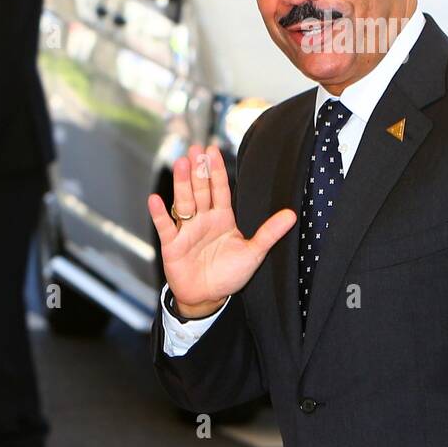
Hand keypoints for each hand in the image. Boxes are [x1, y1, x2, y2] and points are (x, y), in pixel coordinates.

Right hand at [147, 144, 294, 318]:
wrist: (207, 297)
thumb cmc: (229, 274)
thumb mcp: (253, 252)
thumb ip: (270, 232)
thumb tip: (292, 215)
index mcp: (222, 218)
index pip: (219, 190)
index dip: (216, 170)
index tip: (213, 150)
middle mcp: (203, 220)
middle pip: (200, 190)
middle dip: (198, 170)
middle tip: (195, 149)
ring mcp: (187, 230)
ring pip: (184, 202)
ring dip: (182, 184)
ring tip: (180, 164)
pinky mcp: (172, 245)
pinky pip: (165, 226)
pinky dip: (159, 214)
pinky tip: (155, 199)